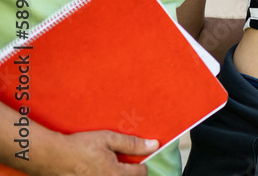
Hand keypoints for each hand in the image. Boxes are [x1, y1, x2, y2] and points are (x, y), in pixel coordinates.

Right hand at [30, 130, 155, 175]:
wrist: (51, 156)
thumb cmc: (79, 146)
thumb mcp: (108, 139)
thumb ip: (132, 144)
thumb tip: (154, 145)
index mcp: (116, 173)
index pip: (141, 173)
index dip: (142, 164)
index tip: (138, 159)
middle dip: (130, 174)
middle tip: (125, 165)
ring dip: (117, 175)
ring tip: (108, 167)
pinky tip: (97, 171)